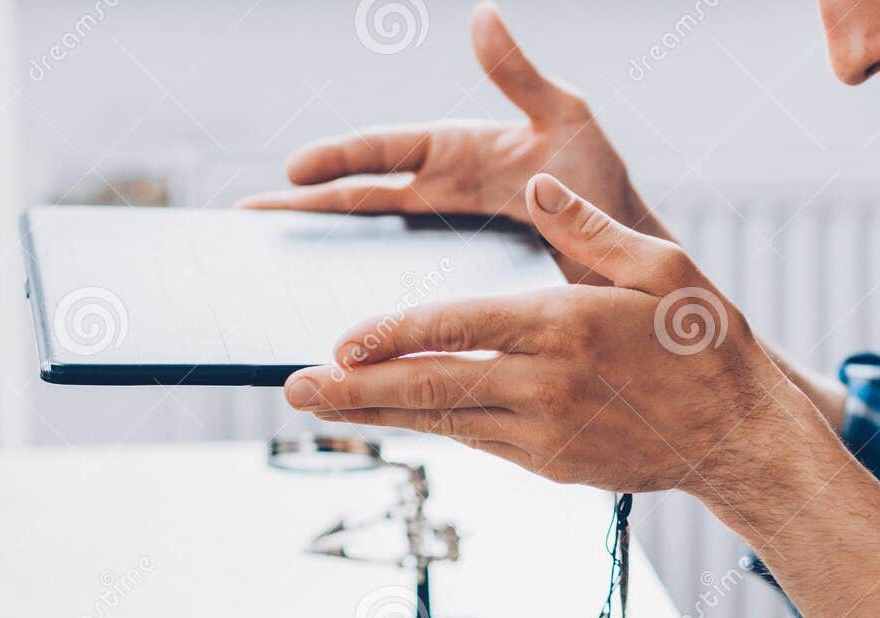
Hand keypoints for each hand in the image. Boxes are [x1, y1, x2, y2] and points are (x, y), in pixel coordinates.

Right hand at [237, 3, 665, 282]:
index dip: (338, 158)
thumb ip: (522, 76)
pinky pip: (401, 290)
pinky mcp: (457, 285)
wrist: (632, 261)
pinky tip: (335, 324)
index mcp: (456, 152)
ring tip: (269, 271)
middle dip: (302, 208)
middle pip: (357, 201)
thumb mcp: (567, 121)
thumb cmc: (604, 186)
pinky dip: (366, 300)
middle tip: (246, 222)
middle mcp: (441, 197)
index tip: (293, 169)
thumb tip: (483, 15)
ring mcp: (445, 243)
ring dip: (321, 255)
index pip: (383, 151)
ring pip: (368, 247)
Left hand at [282, 174, 816, 496]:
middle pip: (430, 385)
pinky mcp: (549, 463)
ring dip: (378, 414)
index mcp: (565, 326)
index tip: (340, 340)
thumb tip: (531, 183)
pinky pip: (477, 441)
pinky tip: (397, 418)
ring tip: (321, 406)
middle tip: (293, 388)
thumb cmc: (706, 344)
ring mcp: (544, 432)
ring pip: (443, 421)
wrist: (740, 438)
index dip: (394, 334)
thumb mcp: (662, 266)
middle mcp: (545, 385)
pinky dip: (432, 427)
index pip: (458, 327)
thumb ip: (587, 228)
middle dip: (356, 389)